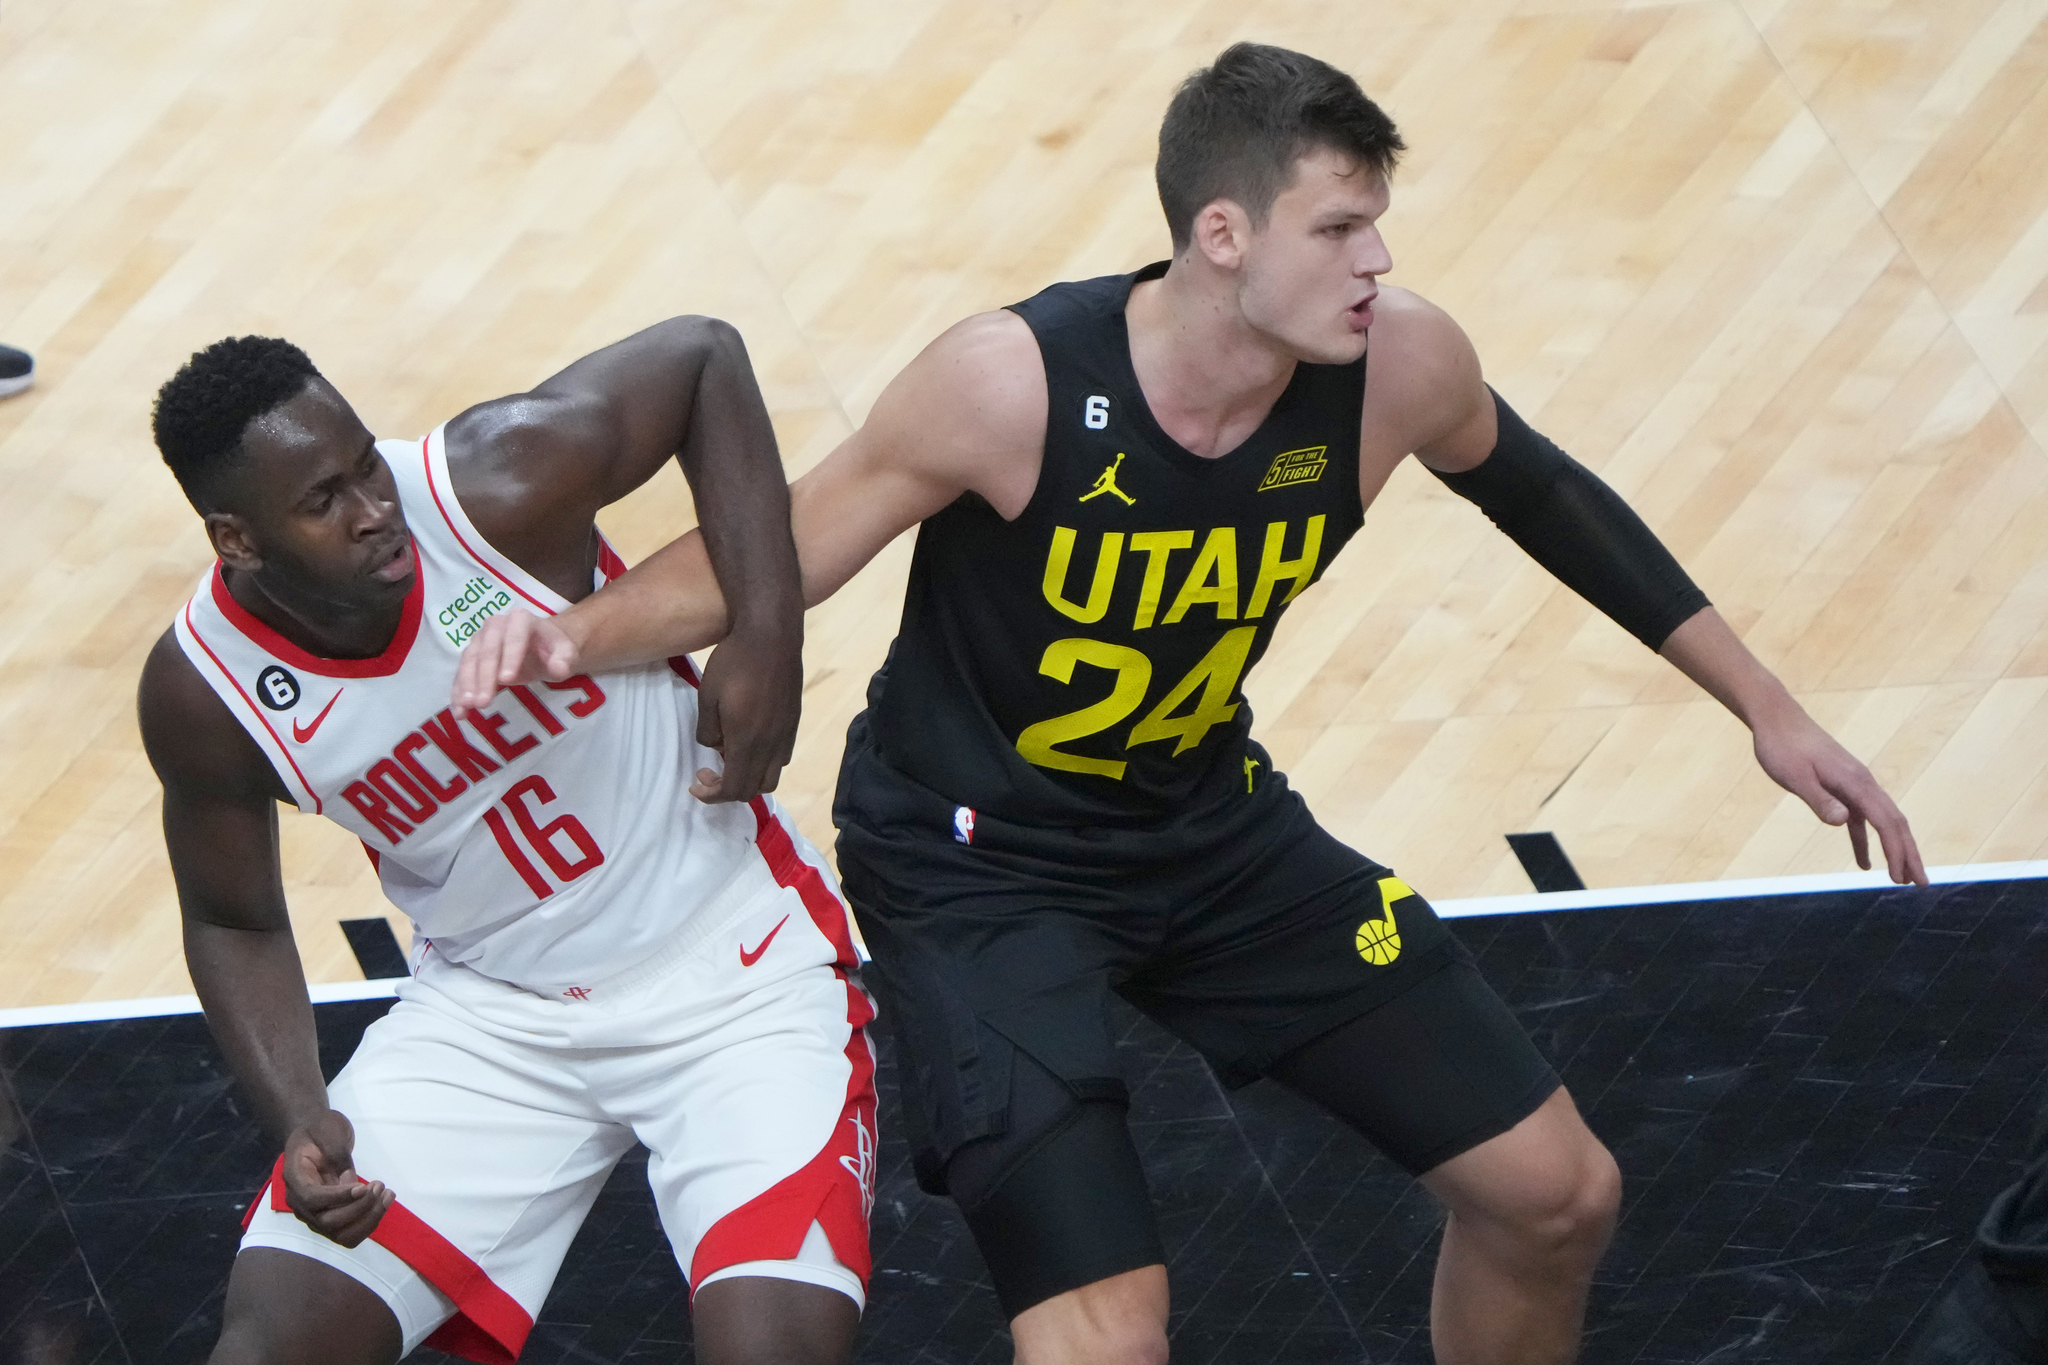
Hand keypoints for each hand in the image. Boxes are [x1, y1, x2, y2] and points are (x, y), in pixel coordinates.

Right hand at [280, 1109, 393, 1247]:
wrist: (316, 1134)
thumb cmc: (320, 1128)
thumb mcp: (328, 1129)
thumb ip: (336, 1153)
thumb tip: (349, 1181)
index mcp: (294, 1177)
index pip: (312, 1198)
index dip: (337, 1197)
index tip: (363, 1187)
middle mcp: (301, 1203)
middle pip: (327, 1222)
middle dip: (358, 1208)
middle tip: (380, 1185)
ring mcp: (315, 1214)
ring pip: (340, 1234)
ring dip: (367, 1220)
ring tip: (387, 1195)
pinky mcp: (331, 1218)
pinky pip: (349, 1233)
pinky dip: (369, 1222)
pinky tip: (384, 1202)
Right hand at [451, 609, 579, 715]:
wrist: (542, 647)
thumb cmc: (553, 649)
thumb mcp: (566, 653)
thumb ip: (564, 659)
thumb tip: (559, 669)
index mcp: (521, 620)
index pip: (514, 637)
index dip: (509, 657)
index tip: (506, 681)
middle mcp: (495, 625)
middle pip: (487, 650)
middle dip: (483, 676)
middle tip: (483, 702)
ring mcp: (480, 639)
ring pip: (469, 660)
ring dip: (466, 684)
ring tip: (467, 707)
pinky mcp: (471, 655)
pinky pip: (461, 673)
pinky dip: (458, 692)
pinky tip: (459, 711)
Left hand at [689, 626, 801, 802]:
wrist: (771, 636)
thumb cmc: (734, 662)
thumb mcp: (707, 697)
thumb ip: (707, 731)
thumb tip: (716, 747)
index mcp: (747, 740)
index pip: (733, 788)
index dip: (712, 795)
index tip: (696, 784)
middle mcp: (771, 745)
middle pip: (753, 790)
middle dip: (727, 790)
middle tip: (707, 772)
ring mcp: (786, 735)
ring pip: (771, 778)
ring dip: (748, 779)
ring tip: (730, 760)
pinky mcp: (793, 724)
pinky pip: (781, 759)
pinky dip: (763, 764)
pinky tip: (749, 743)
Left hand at [1751, 706, 1926, 885]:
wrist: (1777, 719)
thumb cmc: (1782, 747)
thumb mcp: (1795, 777)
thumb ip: (1819, 799)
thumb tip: (1844, 821)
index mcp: (1856, 782)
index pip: (1886, 822)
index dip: (1897, 852)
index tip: (1902, 878)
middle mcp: (1863, 783)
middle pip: (1895, 823)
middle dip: (1909, 854)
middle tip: (1921, 884)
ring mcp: (1854, 785)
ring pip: (1883, 821)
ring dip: (1894, 849)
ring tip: (1902, 878)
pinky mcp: (1842, 787)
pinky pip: (1861, 819)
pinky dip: (1865, 841)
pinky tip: (1864, 863)